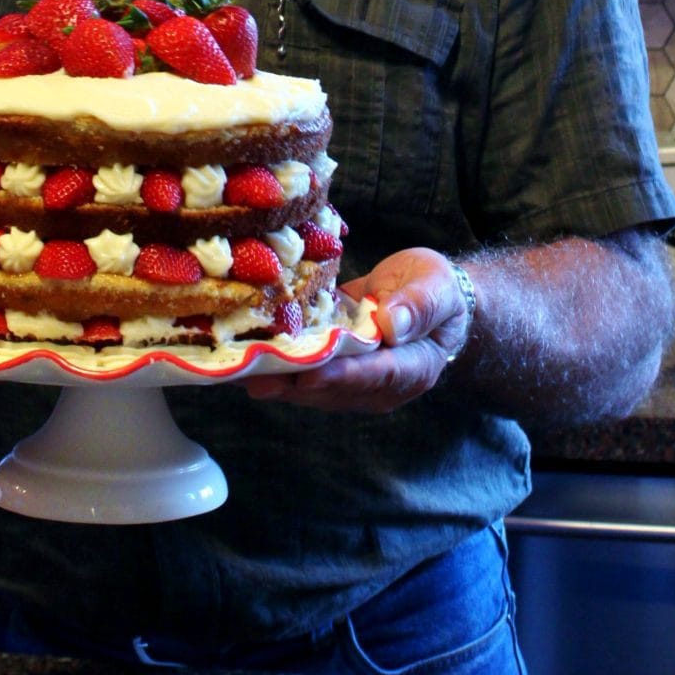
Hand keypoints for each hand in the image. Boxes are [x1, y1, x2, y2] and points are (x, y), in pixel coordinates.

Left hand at [245, 247, 469, 412]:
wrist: (427, 294)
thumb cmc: (437, 289)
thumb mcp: (437, 287)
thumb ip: (419, 305)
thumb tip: (392, 322)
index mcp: (413, 366)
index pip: (374, 375)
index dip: (340, 375)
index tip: (308, 375)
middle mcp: (380, 384)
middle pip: (335, 387)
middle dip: (293, 382)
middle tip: (254, 377)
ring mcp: (355, 380)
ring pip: (313, 386)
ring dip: (276, 379)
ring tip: (236, 371)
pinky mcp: (334, 368)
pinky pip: (304, 371)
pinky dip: (275, 366)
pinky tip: (241, 359)